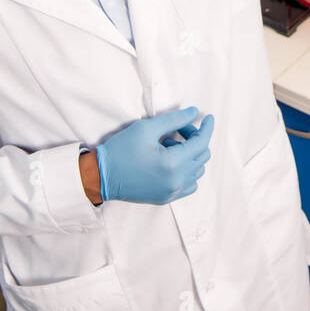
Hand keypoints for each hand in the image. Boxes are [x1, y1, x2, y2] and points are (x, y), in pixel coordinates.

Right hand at [94, 106, 213, 204]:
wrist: (101, 176)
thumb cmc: (121, 150)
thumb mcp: (146, 128)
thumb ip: (174, 119)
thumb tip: (194, 112)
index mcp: (173, 163)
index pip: (201, 143)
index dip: (207, 128)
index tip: (208, 117)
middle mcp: (176, 181)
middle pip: (202, 156)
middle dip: (195, 138)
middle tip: (178, 128)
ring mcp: (172, 192)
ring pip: (197, 170)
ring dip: (190, 154)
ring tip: (169, 145)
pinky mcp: (166, 198)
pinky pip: (190, 184)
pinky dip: (188, 171)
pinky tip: (172, 161)